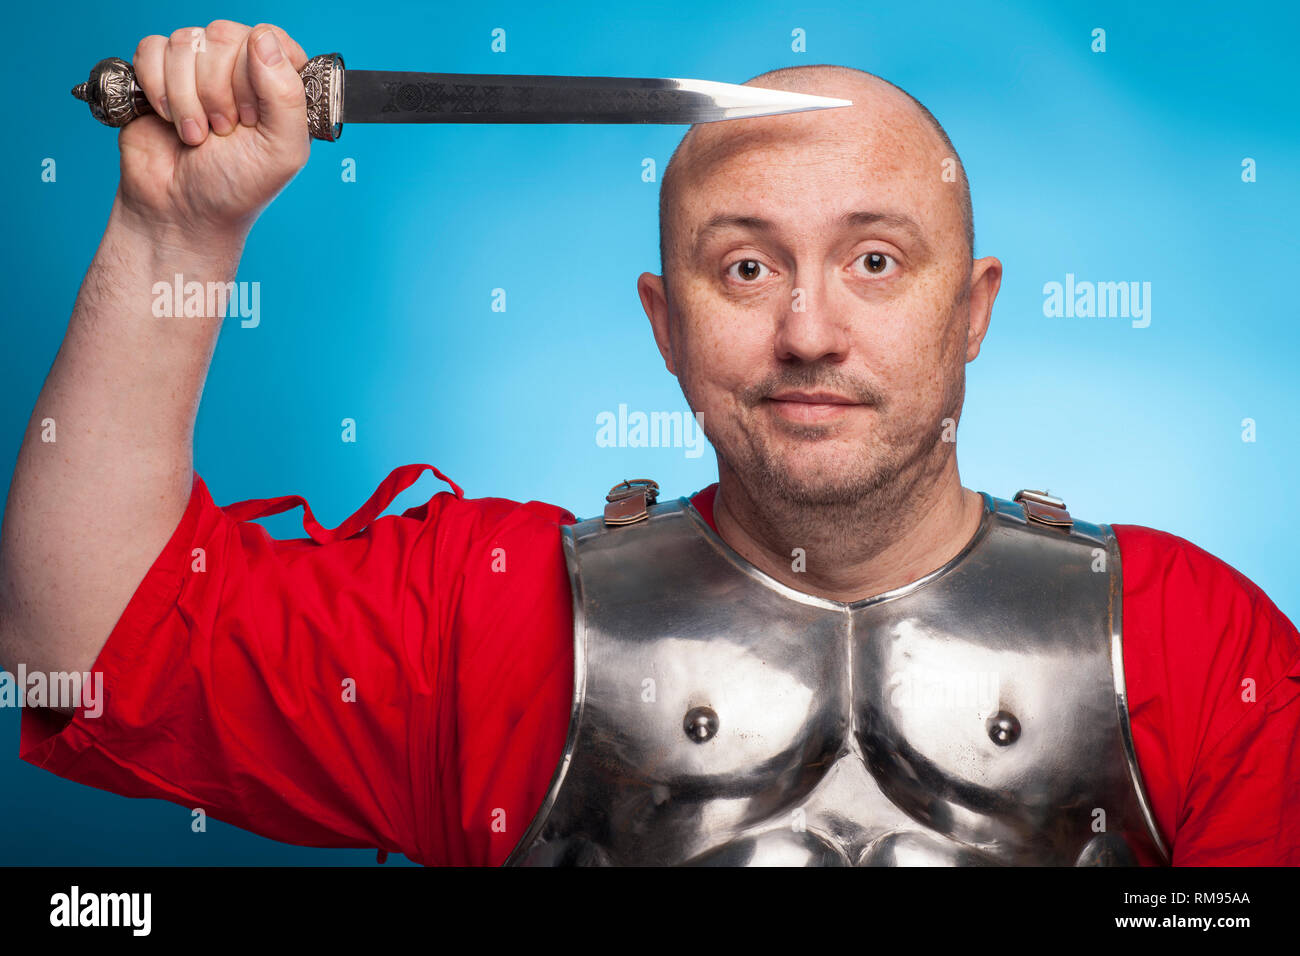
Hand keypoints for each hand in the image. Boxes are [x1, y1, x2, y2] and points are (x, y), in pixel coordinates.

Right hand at [117, 21, 310, 242]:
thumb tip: (263, 38)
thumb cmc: (238, 187)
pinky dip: (158, 89)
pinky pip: (151, 49)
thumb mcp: (283, 151)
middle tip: (224, 131)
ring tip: (197, 134)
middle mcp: (239, 67)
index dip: (255, 74)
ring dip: (187, 98)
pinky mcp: (157, 72)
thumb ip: (288, 95)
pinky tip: (169, 120)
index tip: (252, 117)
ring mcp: (197, 66)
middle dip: (218, 92)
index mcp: (278, 81)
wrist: (181, 211)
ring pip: (186, 42)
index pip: (269, 38)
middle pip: (223, 35)